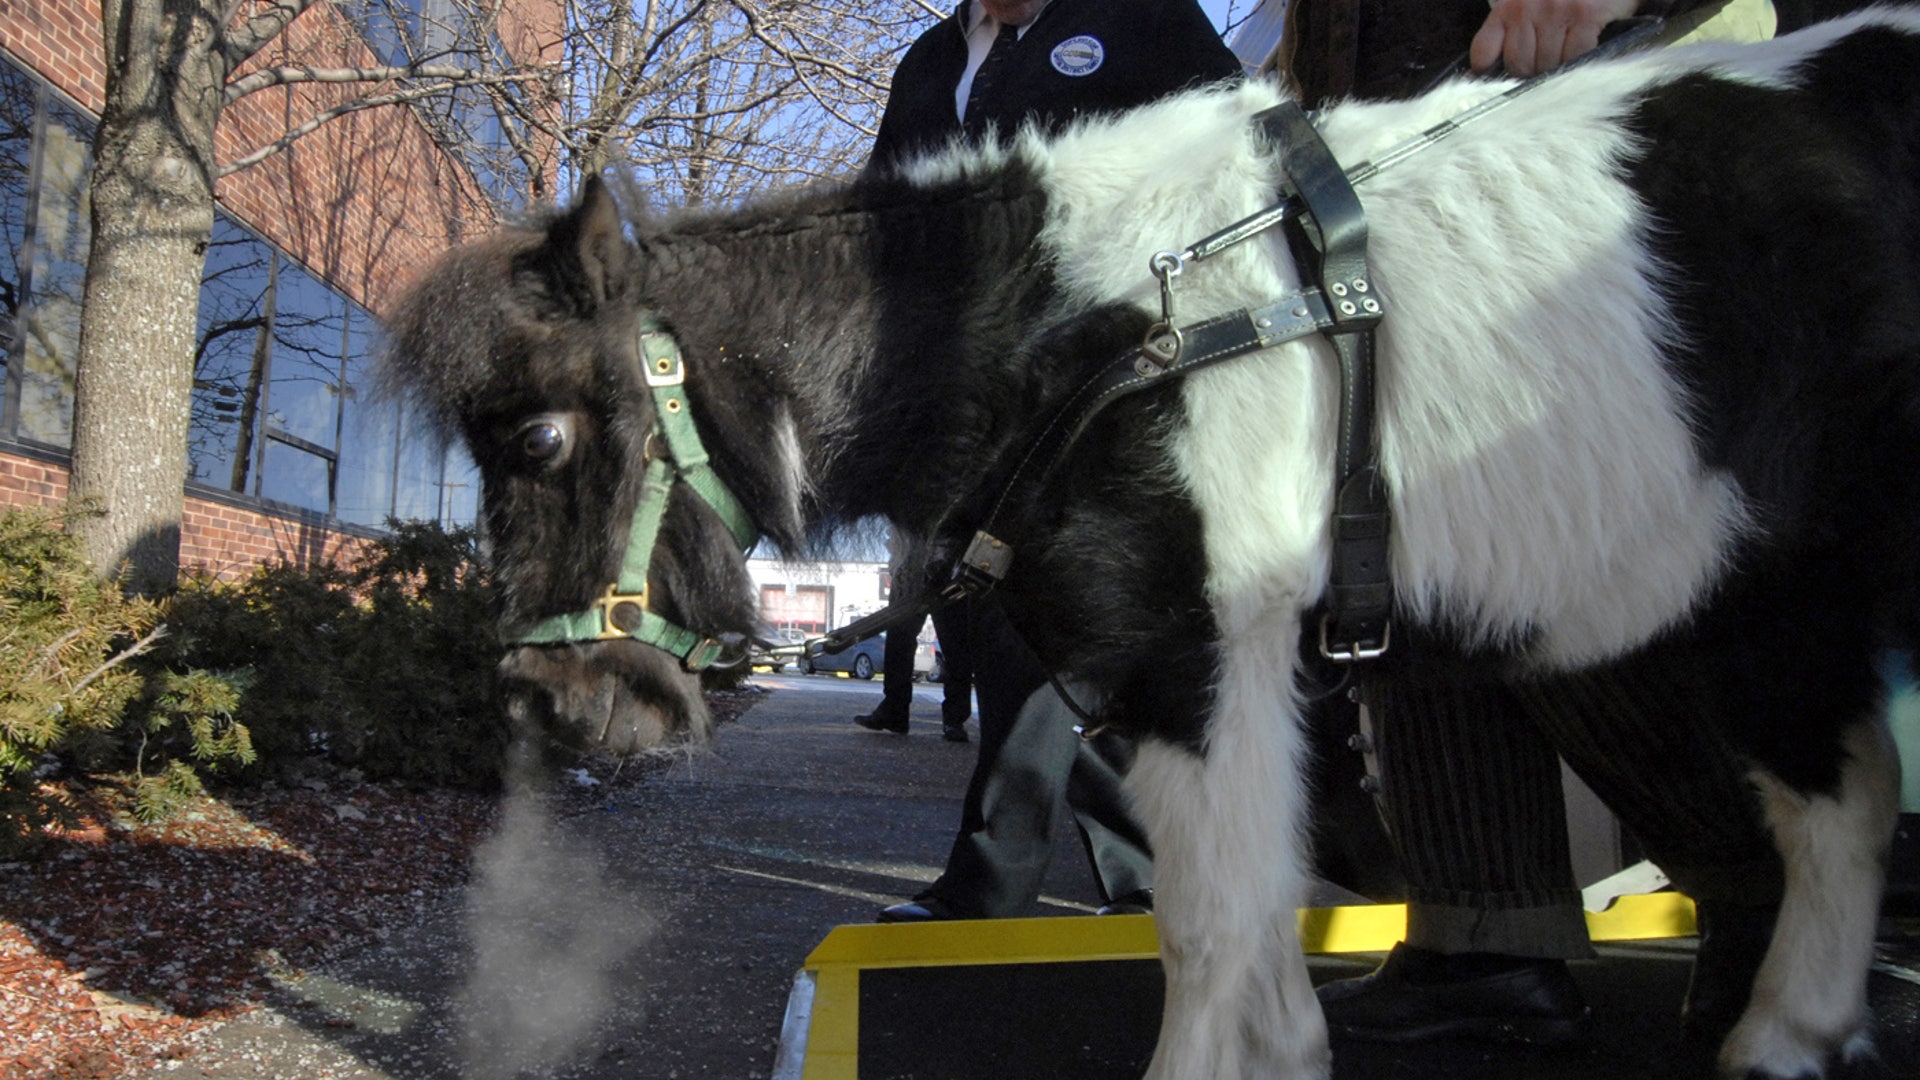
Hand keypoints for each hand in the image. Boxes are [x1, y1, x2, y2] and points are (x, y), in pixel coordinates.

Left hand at [1470, 0, 1641, 76]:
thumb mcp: (1527, 8)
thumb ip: (1510, 34)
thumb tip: (1494, 73)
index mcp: (1507, 7)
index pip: (1483, 51)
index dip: (1488, 71)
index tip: (1498, 78)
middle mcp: (1527, 6)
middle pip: (1519, 64)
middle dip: (1532, 72)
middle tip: (1543, 65)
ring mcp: (1556, 10)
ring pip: (1548, 64)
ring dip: (1557, 67)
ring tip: (1564, 54)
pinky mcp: (1585, 15)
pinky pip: (1576, 56)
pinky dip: (1580, 59)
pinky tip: (1582, 46)